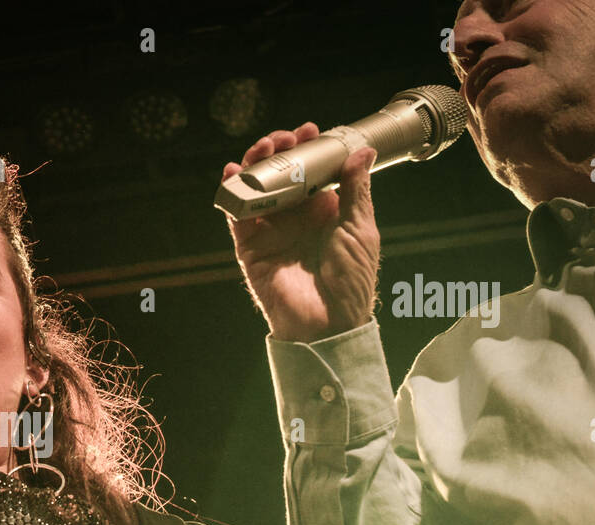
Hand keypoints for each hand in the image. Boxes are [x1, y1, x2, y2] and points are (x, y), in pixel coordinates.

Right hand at [221, 122, 380, 341]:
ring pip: (256, 190)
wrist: (330, 322)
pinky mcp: (250, 248)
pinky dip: (232, 193)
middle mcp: (295, 217)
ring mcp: (271, 231)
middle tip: (282, 138)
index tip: (309, 131)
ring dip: (255, 165)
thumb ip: (356, 189)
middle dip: (278, 151)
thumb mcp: (360, 227)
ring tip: (261, 149)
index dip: (307, 148)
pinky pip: (237, 216)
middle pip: (279, 175)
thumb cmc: (352, 280)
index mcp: (324, 210)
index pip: (310, 170)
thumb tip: (362, 151)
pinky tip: (233, 172)